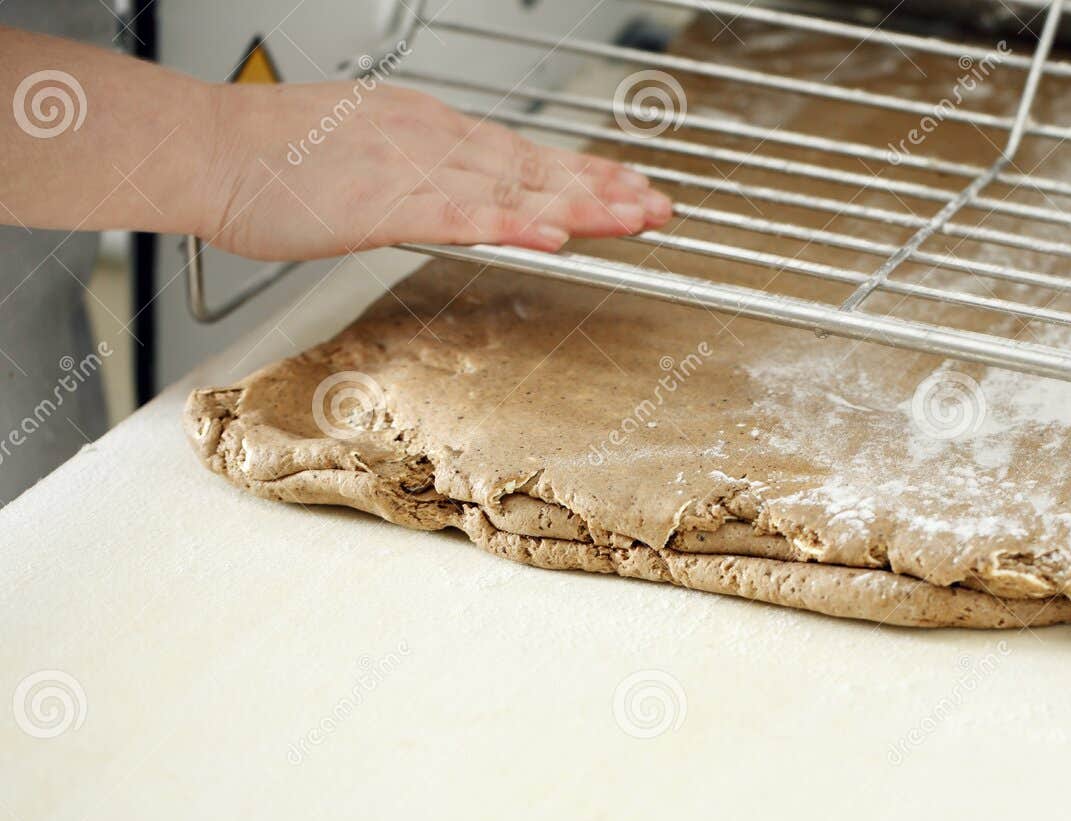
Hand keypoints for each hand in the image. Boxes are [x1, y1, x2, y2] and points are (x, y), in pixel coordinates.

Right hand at [200, 80, 672, 260]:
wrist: (207, 148)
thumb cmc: (267, 161)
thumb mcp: (355, 160)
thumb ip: (409, 177)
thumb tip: (441, 194)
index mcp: (425, 129)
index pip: (521, 153)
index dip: (579, 173)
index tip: (623, 187)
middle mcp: (432, 139)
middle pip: (536, 167)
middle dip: (603, 188)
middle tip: (658, 207)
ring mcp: (414, 167)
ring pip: (517, 186)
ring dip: (581, 205)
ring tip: (634, 219)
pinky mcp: (387, 201)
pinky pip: (465, 214)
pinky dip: (514, 224)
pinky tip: (555, 235)